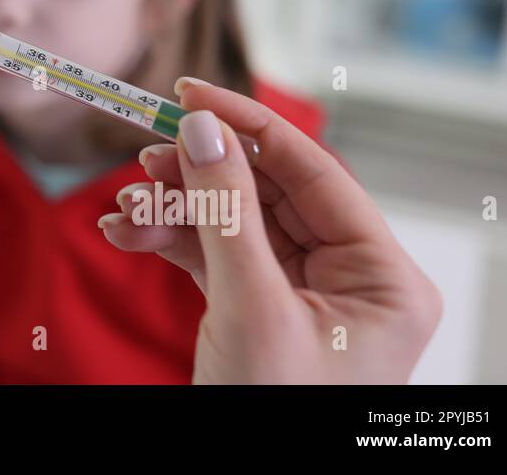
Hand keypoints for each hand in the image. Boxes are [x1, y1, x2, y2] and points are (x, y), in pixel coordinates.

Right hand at [99, 79, 441, 383]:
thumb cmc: (274, 415)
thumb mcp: (252, 309)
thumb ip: (225, 210)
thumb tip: (200, 126)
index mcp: (382, 275)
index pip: (312, 171)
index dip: (247, 124)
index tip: (188, 92)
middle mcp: (347, 276)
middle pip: (265, 190)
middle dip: (198, 174)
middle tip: (145, 155)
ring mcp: (299, 292)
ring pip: (230, 218)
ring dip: (173, 207)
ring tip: (125, 209)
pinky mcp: (256, 306)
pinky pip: (212, 251)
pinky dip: (168, 238)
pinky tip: (127, 231)